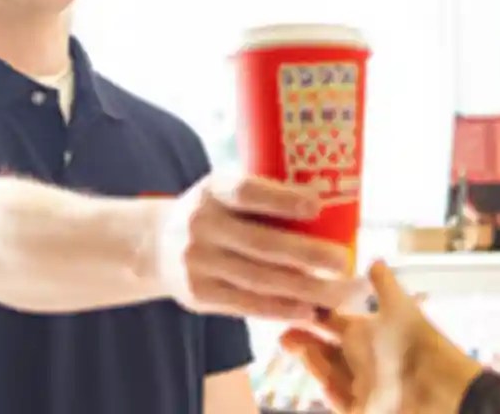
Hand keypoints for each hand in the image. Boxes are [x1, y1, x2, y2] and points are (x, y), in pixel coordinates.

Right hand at [146, 170, 360, 320]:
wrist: (155, 245)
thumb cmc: (214, 213)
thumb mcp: (224, 191)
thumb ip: (263, 196)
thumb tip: (330, 207)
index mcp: (212, 190)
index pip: (247, 192)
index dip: (282, 199)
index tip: (318, 205)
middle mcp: (201, 225)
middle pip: (262, 243)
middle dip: (309, 254)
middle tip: (344, 261)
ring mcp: (198, 262)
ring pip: (260, 280)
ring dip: (306, 289)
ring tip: (340, 293)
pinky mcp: (199, 295)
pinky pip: (247, 305)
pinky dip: (281, 309)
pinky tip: (309, 310)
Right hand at [280, 260, 483, 413]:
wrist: (442, 382)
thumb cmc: (419, 341)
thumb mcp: (399, 306)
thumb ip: (385, 285)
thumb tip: (375, 261)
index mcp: (368, 336)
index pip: (333, 326)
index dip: (313, 318)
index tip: (293, 307)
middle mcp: (362, 361)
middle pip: (325, 351)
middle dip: (303, 341)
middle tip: (283, 332)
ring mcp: (362, 387)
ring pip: (327, 373)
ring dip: (311, 361)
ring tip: (292, 344)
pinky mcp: (364, 410)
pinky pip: (339, 399)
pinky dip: (328, 388)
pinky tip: (320, 377)